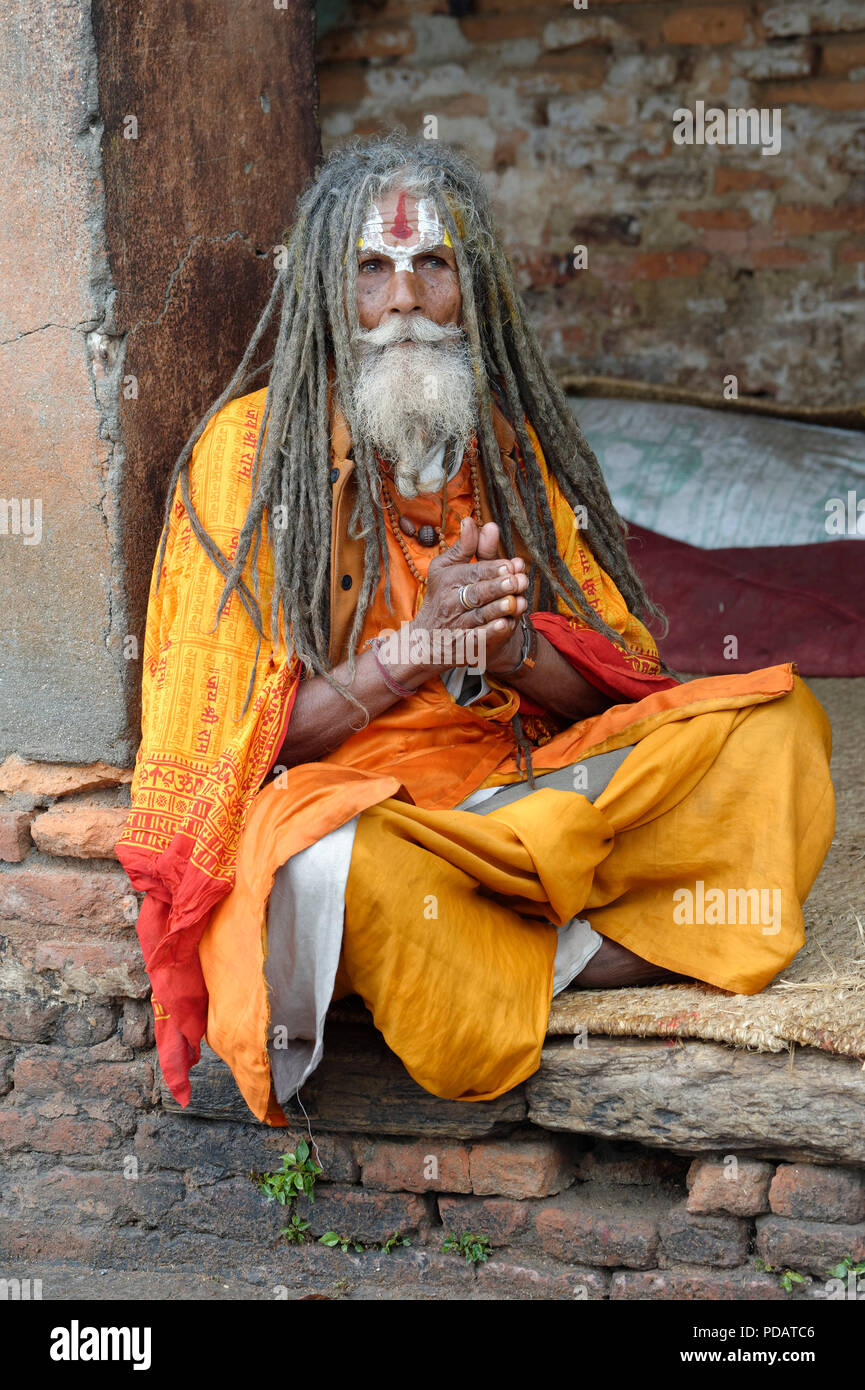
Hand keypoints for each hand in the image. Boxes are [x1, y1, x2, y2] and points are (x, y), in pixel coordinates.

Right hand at [406, 517, 527, 676]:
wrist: (424, 641)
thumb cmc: (440, 598)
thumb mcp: (446, 569)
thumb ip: (464, 548)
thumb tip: (471, 520)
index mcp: (448, 581)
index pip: (473, 573)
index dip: (492, 569)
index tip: (511, 564)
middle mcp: (451, 602)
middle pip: (477, 593)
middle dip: (499, 587)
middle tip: (518, 581)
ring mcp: (457, 625)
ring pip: (480, 616)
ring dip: (499, 609)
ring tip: (518, 602)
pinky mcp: (464, 645)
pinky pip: (478, 638)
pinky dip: (492, 632)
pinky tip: (506, 625)